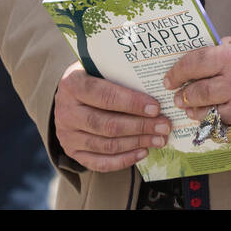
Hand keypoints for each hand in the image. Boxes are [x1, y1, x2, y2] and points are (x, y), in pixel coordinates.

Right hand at [54, 61, 170, 172]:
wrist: (69, 95)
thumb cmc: (93, 77)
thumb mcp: (100, 68)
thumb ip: (121, 75)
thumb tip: (158, 88)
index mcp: (72, 84)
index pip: (105, 96)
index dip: (132, 103)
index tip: (156, 108)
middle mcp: (66, 111)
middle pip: (107, 124)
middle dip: (140, 126)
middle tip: (164, 126)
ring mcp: (67, 134)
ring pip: (106, 144)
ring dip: (137, 143)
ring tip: (159, 139)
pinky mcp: (72, 151)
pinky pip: (99, 162)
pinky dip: (124, 160)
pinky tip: (143, 152)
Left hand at [163, 35, 230, 141]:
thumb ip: (217, 51)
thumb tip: (190, 62)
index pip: (194, 64)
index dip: (177, 72)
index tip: (170, 79)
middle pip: (197, 93)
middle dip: (184, 96)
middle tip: (180, 97)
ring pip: (206, 115)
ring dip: (196, 112)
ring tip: (193, 108)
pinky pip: (221, 132)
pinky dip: (214, 127)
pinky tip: (212, 120)